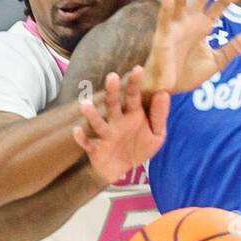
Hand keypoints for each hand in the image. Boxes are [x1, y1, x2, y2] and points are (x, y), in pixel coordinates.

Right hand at [73, 67, 164, 183]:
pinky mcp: (96, 149)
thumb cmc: (140, 148)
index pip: (134, 96)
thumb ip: (160, 115)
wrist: (124, 171)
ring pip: (98, 122)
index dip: (135, 83)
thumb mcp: (157, 134)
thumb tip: (164, 93)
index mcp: (133, 115)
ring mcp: (105, 135)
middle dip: (112, 91)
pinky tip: (76, 130)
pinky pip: (87, 143)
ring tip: (85, 105)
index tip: (138, 69)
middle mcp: (117, 121)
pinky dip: (81, 137)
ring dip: (91, 114)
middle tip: (112, 77)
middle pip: (113, 104)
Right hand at [144, 0, 240, 98]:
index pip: (222, 3)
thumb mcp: (217, 61)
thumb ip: (235, 46)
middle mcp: (190, 21)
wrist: (165, 92)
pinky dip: (166, 8)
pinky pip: (165, 20)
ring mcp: (176, 27)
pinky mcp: (163, 38)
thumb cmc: (185, 75)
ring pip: (182, 1)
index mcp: (203, 25)